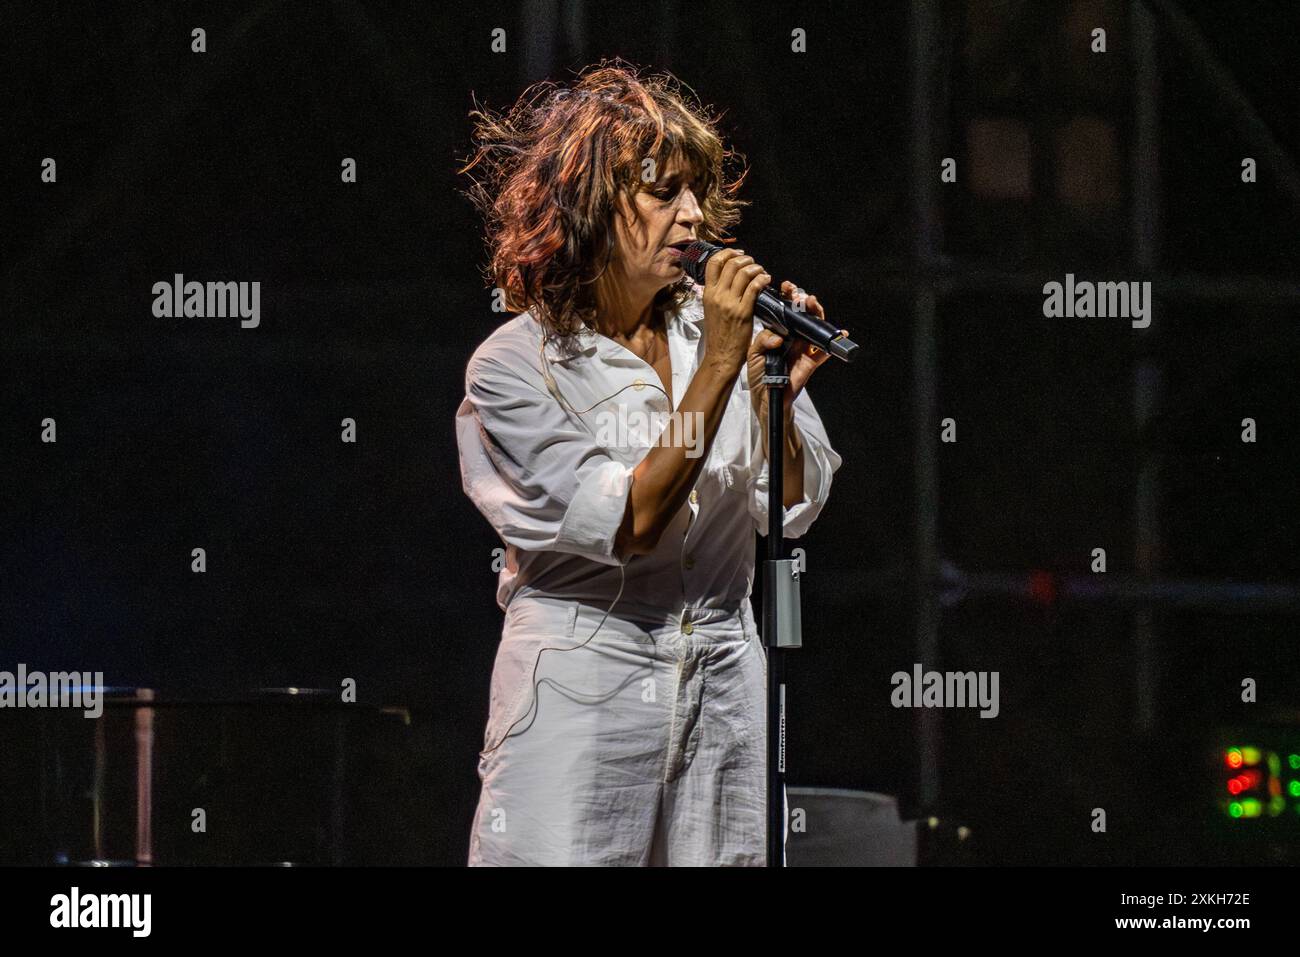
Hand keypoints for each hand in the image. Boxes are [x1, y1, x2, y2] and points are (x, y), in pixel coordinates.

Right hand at [701, 248, 772, 374]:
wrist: (720, 356)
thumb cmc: (719, 335)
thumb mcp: (711, 310)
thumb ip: (717, 294)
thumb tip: (728, 280)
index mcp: (707, 294)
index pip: (713, 263)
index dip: (727, 253)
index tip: (737, 254)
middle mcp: (717, 295)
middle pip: (731, 263)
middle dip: (745, 259)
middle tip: (753, 264)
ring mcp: (730, 303)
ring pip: (743, 272)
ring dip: (756, 268)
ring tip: (761, 272)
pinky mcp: (743, 312)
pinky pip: (754, 287)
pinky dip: (762, 279)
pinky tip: (766, 281)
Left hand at [746, 281, 840, 423]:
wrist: (765, 398)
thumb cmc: (758, 376)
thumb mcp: (754, 354)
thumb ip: (762, 340)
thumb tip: (778, 336)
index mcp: (777, 332)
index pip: (784, 311)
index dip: (787, 298)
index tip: (786, 287)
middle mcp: (791, 337)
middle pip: (802, 315)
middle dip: (803, 301)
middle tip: (800, 296)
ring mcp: (802, 348)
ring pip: (814, 327)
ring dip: (816, 314)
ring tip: (812, 304)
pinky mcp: (811, 361)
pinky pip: (824, 351)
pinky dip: (833, 343)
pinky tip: (840, 333)